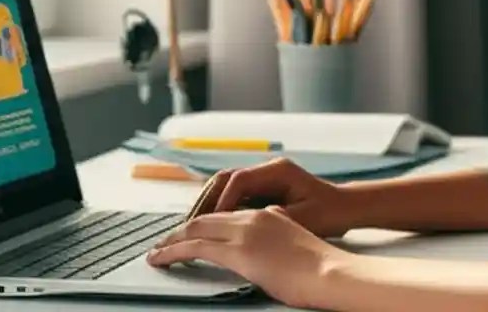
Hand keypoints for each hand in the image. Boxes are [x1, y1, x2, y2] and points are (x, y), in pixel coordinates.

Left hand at [147, 204, 348, 309]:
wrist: (330, 272)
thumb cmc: (320, 268)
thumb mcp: (295, 243)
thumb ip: (276, 237)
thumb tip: (266, 247)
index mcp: (267, 216)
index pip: (225, 214)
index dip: (204, 224)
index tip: (190, 234)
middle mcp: (252, 218)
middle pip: (206, 217)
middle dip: (182, 230)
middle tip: (165, 243)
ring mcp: (244, 232)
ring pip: (195, 229)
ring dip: (172, 241)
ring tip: (157, 252)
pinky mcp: (238, 251)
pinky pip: (194, 247)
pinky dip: (173, 251)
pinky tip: (162, 259)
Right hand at [196, 157, 353, 238]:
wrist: (346, 208)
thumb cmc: (330, 213)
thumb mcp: (302, 219)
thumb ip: (272, 218)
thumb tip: (242, 225)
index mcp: (278, 171)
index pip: (239, 180)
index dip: (223, 201)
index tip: (212, 222)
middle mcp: (268, 169)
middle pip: (226, 177)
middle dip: (207, 200)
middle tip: (191, 223)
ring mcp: (265, 177)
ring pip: (227, 184)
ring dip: (209, 203)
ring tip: (195, 225)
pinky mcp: (264, 188)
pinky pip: (235, 194)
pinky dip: (221, 207)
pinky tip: (211, 224)